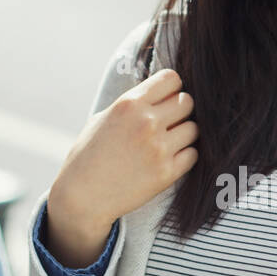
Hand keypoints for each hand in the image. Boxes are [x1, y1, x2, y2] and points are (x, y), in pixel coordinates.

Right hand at [44, 68, 197, 267]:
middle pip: (187, 102)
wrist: (82, 196)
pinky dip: (184, 156)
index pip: (172, 79)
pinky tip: (167, 159)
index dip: (171, 88)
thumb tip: (159, 93)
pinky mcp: (166, 173)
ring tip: (167, 142)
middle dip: (179, 110)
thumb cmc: (88, 155)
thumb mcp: (102, 118)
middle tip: (168, 122)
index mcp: (129, 104)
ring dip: (183, 134)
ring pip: (193, 129)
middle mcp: (146, 122)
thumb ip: (132, 104)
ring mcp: (158, 148)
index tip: (165, 98)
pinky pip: (193, 154)